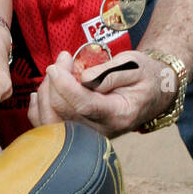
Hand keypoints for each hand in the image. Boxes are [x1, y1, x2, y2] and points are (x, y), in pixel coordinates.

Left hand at [28, 50, 176, 138]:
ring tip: (57, 71)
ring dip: (46, 92)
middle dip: (54, 82)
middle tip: (63, 59)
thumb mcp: (134, 65)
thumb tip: (82, 78)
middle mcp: (102, 130)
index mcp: (119, 114)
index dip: (64, 85)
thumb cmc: (144, 75)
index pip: (84, 105)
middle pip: (64, 111)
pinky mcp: (78, 132)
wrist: (153, 93)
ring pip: (51, 120)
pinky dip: (39, 107)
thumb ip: (108, 72)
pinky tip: (45, 89)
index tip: (56, 66)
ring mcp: (88, 134)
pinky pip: (48, 125)